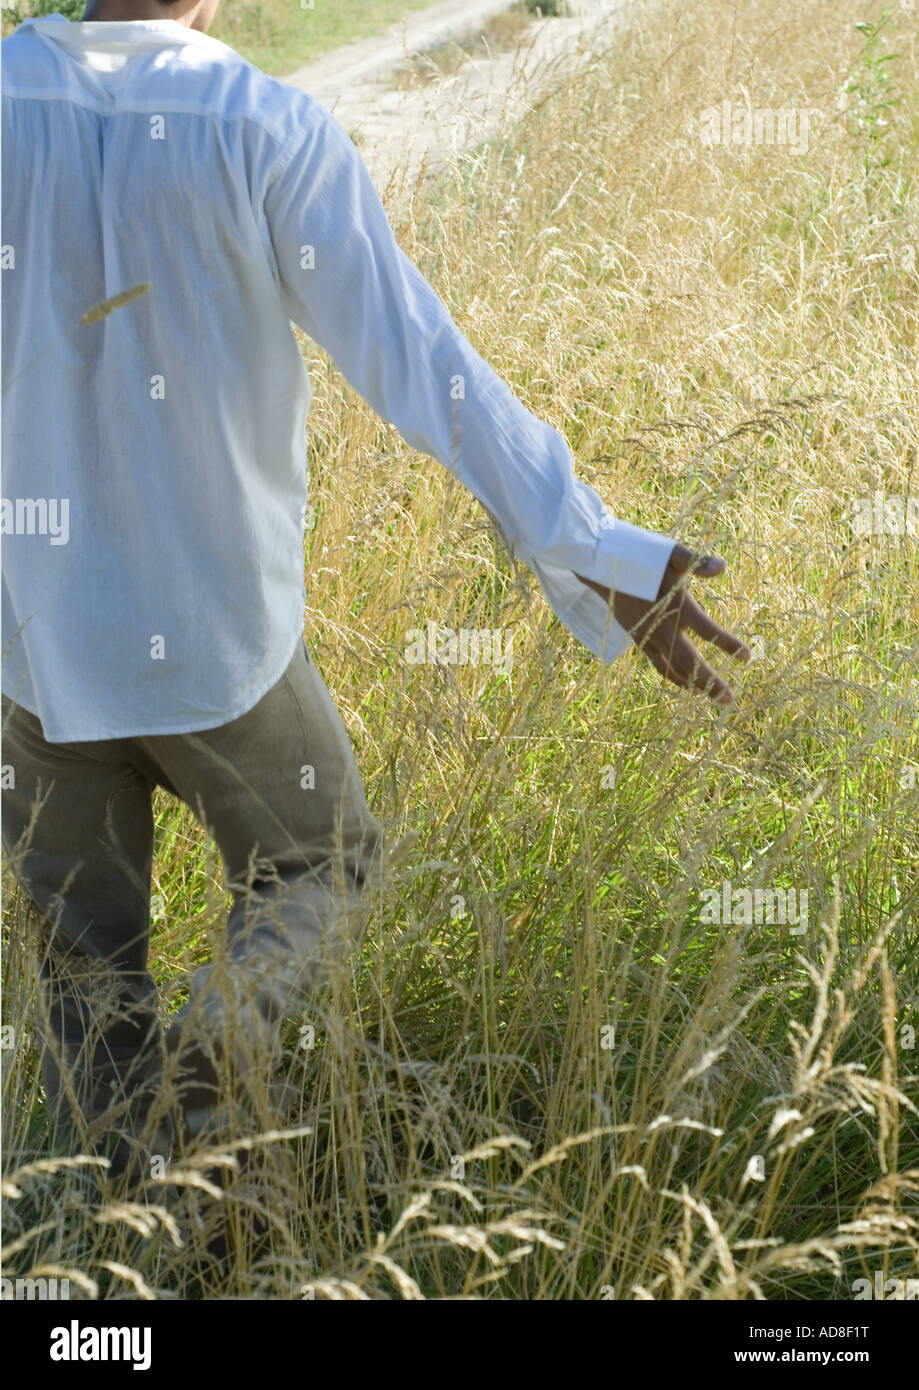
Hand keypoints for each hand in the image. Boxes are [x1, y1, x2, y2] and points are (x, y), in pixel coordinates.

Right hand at [574, 542, 750, 704]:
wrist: (601, 567)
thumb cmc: (640, 555)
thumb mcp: (670, 552)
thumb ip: (696, 561)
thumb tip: (722, 567)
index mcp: (675, 605)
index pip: (706, 630)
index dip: (727, 644)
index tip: (747, 656)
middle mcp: (662, 626)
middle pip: (688, 662)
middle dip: (710, 682)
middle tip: (728, 700)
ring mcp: (648, 636)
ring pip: (672, 669)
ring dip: (692, 685)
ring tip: (710, 697)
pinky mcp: (639, 639)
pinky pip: (659, 665)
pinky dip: (674, 677)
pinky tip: (685, 683)